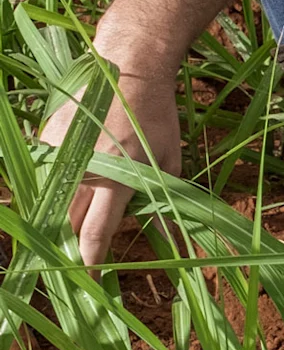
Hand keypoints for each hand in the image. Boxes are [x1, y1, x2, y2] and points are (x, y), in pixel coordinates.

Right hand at [38, 66, 182, 266]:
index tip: (91, 279)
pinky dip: (52, 192)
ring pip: (52, 202)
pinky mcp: (47, 141)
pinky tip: (59, 202)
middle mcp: (85, 171)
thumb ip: (162, 202)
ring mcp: (61, 156)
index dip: (92, 259)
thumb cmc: (155, 118)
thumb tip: (166, 238)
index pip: (97, 231)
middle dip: (70, 246)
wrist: (124, 70)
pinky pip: (47, 177)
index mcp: (117, 180)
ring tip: (63, 241)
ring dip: (57, 222)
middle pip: (68, 222)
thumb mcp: (170, 161)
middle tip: (74, 267)